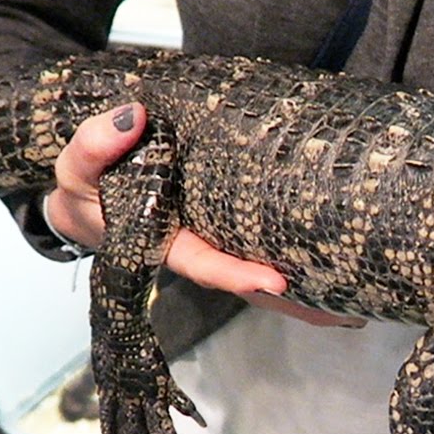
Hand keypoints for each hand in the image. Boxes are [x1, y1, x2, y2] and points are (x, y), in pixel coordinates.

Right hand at [44, 103, 364, 327]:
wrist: (90, 191)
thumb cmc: (85, 185)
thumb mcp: (75, 166)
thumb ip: (95, 145)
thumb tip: (133, 118)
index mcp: (164, 243)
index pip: (207, 263)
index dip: (239, 275)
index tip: (277, 282)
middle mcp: (199, 249)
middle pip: (251, 284)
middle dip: (294, 303)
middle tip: (344, 315)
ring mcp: (218, 243)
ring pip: (266, 274)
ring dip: (307, 295)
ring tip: (357, 310)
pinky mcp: (231, 229)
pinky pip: (266, 250)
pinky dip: (301, 264)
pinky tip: (340, 273)